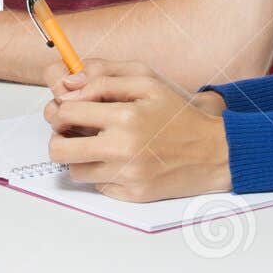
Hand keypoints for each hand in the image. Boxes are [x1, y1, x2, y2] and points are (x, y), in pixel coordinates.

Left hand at [44, 60, 232, 201]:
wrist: (213, 152)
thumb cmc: (178, 114)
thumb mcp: (147, 81)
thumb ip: (105, 78)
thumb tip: (69, 86)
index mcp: (125, 115)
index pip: (66, 112)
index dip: (61, 109)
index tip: (69, 110)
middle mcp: (123, 148)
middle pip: (59, 150)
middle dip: (59, 138)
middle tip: (70, 133)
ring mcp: (127, 175)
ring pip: (75, 171)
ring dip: (80, 158)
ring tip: (99, 146)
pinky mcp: (132, 195)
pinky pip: (98, 186)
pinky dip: (103, 173)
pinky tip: (120, 161)